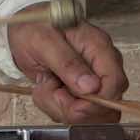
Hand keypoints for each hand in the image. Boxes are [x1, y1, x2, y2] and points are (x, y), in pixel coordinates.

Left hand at [7, 18, 127, 122]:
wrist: (25, 27)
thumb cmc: (34, 26)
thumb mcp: (44, 41)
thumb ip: (67, 63)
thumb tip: (92, 87)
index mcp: (98, 47)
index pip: (114, 84)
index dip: (94, 102)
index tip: (67, 101)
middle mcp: (102, 64)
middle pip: (106, 105)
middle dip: (73, 108)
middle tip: (49, 89)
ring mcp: (94, 78)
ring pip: (91, 114)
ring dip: (61, 107)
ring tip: (45, 84)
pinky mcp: (83, 90)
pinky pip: (78, 113)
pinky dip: (57, 107)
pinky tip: (47, 88)